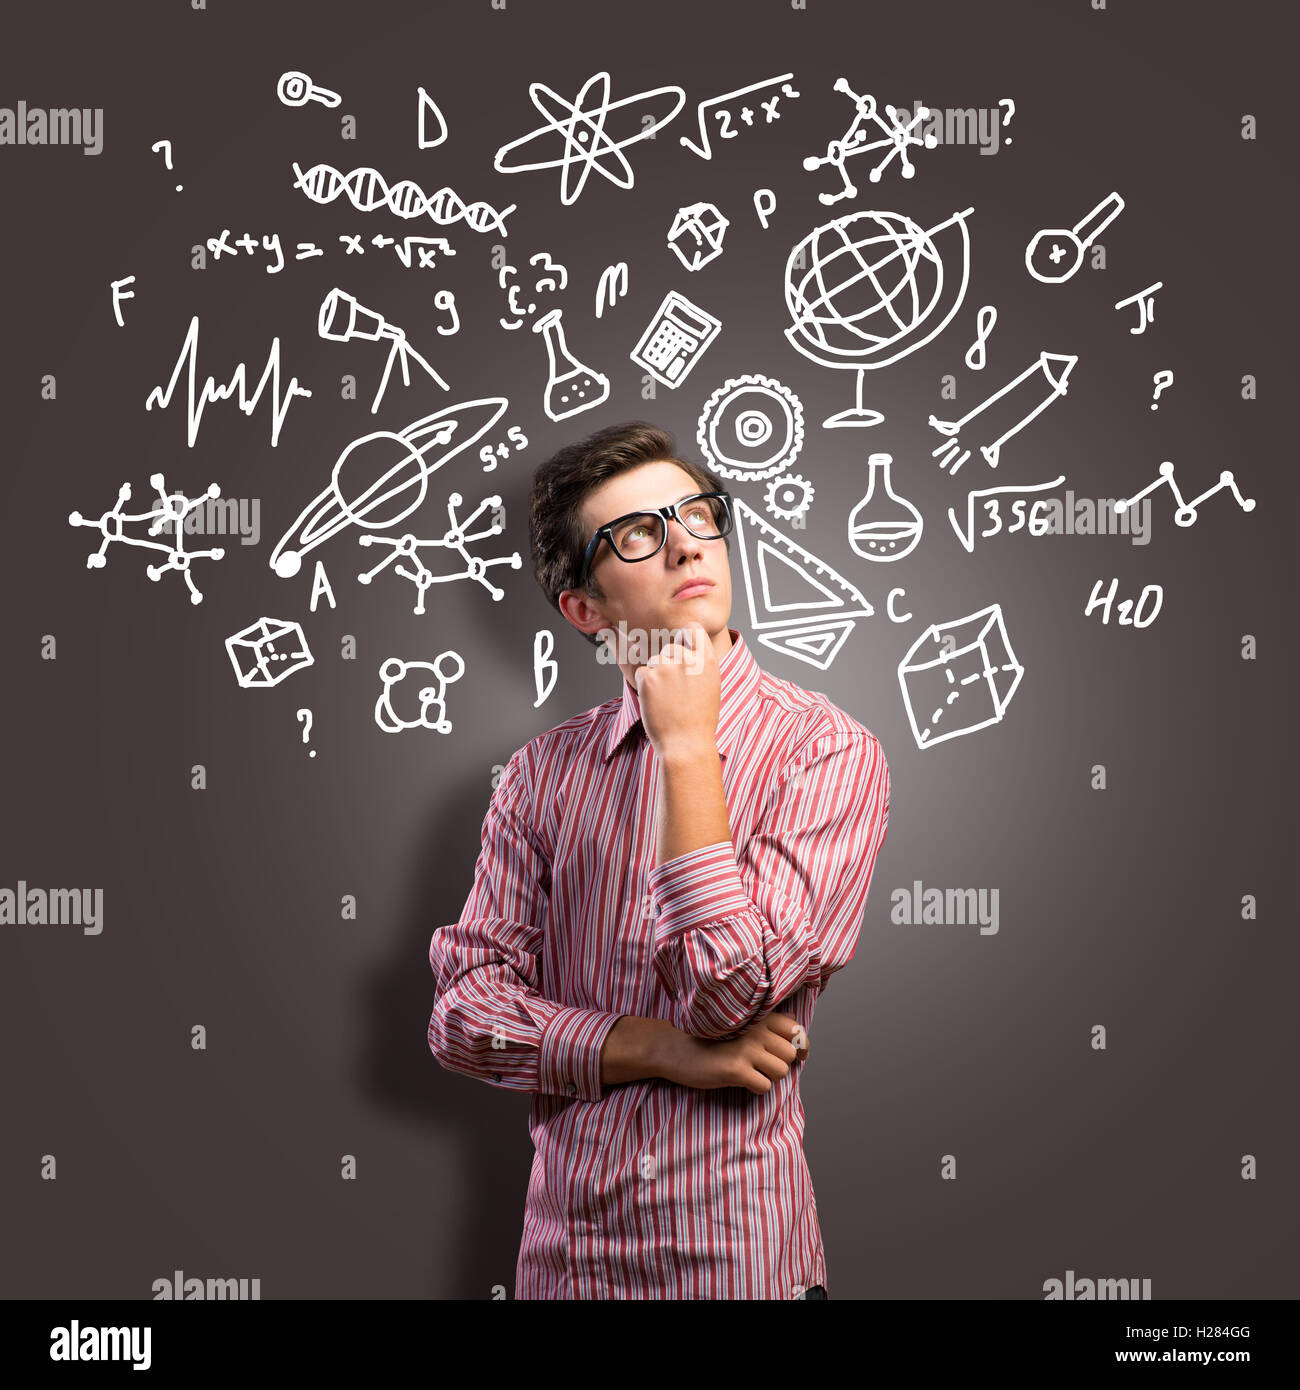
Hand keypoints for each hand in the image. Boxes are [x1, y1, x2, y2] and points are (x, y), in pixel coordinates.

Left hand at [633, 622, 719, 756]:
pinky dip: (645, 686)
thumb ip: (699, 663)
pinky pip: (641, 672)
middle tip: (675, 691)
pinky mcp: (648, 678)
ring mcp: (667, 667)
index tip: (682, 649)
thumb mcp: (710, 685)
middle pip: (669, 648)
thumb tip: (684, 647)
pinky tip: (657, 703)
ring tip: (668, 700)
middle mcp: (687, 659)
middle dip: (668, 664)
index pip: (692, 629)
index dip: (684, 638)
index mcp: (707, 660)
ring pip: (654, 661)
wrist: (686, 745)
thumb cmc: (699, 720)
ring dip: (656, 676)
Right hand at [654, 1012, 810, 1095]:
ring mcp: (746, 1048)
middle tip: (760, 1065)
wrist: (674, 1048)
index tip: (796, 1054)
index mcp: (758, 1016)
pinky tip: (741, 1081)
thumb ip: (767, 1021)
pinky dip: (755, 1088)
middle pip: (791, 1054)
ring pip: (780, 1071)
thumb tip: (794, 1020)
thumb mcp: (739, 1023)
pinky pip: (764, 1086)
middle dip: (779, 1063)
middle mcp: (756, 1029)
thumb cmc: (709, 1037)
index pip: (796, 1029)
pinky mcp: (735, 1068)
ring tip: (749, 1072)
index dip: (800, 1045)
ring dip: (768, 1076)